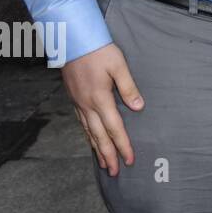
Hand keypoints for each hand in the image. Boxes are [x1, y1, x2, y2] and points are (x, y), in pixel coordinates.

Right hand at [61, 43, 143, 175]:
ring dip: (97, 149)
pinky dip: (88, 136)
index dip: (123, 145)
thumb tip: (138, 107)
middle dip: (109, 155)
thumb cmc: (98, 50)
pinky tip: (91, 141)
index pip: (114, 128)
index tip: (130, 159)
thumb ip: (128, 87)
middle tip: (116, 171)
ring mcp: (78, 103)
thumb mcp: (118, 65)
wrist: (73, 40)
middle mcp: (87, 105)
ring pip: (89, 132)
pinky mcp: (74, 99)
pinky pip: (82, 123)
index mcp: (99, 98)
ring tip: (104, 163)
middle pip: (99, 136)